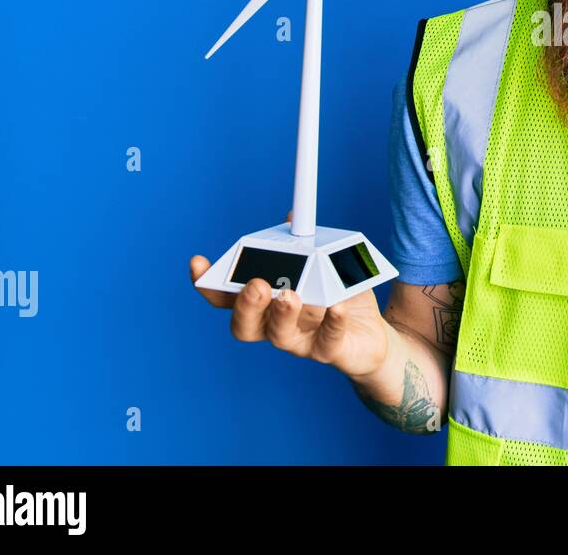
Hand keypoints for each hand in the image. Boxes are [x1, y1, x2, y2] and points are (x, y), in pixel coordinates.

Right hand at [190, 216, 392, 377]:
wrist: (368, 338)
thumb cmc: (337, 299)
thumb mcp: (324, 267)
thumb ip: (306, 244)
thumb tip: (291, 217)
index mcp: (267, 303)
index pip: (228, 297)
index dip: (209, 284)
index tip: (198, 263)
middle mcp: (276, 324)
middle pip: (244, 324)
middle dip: (245, 304)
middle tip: (256, 284)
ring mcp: (301, 341)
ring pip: (280, 336)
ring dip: (282, 315)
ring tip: (290, 295)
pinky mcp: (329, 351)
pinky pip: (327, 341)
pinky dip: (332, 323)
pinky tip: (337, 307)